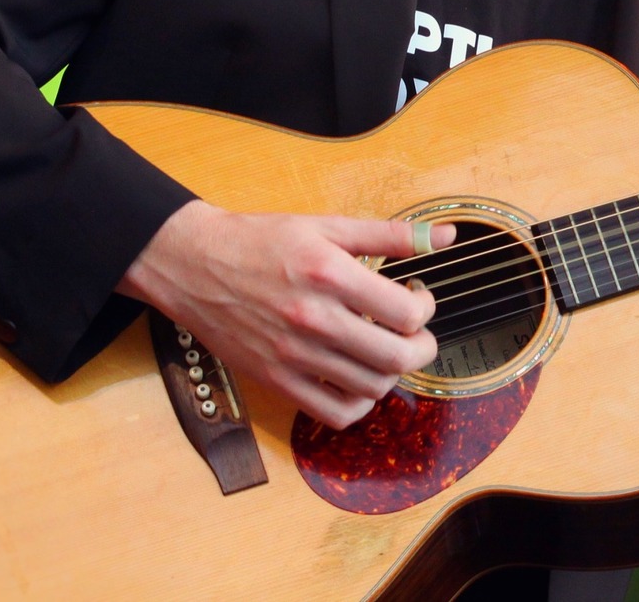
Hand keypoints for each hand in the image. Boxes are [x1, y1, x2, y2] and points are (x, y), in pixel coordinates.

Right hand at [117, 200, 454, 428]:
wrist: (193, 264)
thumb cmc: (261, 241)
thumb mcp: (327, 226)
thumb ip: (390, 234)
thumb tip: (445, 237)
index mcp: (329, 274)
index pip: (405, 313)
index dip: (425, 309)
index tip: (415, 297)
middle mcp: (313, 320)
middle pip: (396, 357)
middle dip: (421, 346)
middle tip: (414, 331)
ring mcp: (293, 356)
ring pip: (371, 388)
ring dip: (392, 372)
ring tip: (384, 348)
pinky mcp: (275, 380)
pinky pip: (334, 413)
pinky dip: (359, 403)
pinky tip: (358, 377)